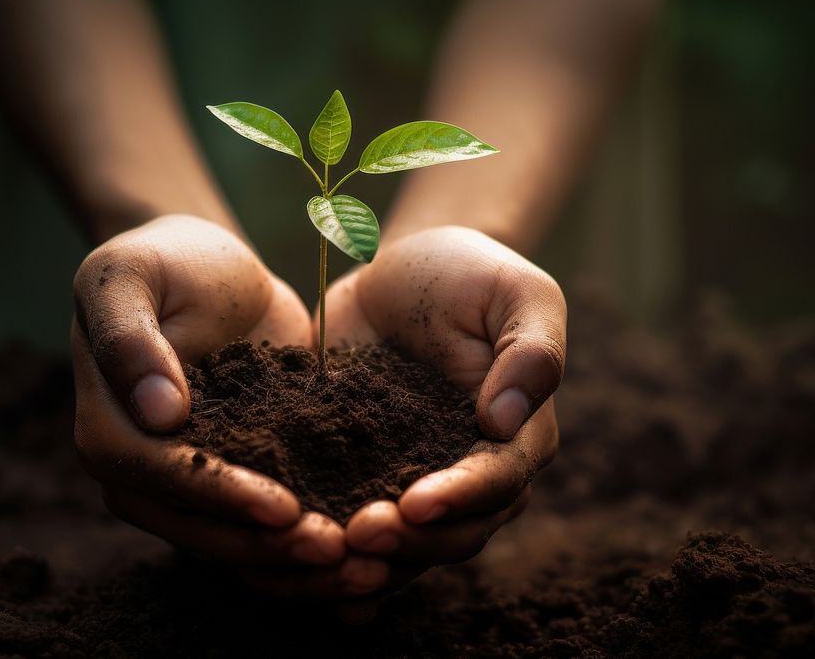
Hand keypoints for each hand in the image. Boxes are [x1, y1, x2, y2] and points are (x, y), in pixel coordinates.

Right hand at [72, 214, 346, 583]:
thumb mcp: (130, 276)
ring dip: (295, 566)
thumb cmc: (163, 260)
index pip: (158, 477)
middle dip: (267, 548)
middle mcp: (145, 472)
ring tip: (363, 569)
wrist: (211, 266)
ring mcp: (196, 482)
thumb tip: (159, 414)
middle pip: (200, 529)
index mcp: (109, 430)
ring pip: (237, 544)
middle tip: (338, 551)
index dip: (219, 498)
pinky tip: (367, 561)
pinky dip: (310, 548)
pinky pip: (270, 527)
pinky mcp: (244, 477)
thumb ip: (130, 336)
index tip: (283, 508)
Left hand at [321, 225, 565, 609]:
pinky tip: (294, 553)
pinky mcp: (361, 471)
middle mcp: (470, 471)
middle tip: (359, 534)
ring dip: (372, 556)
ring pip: (407, 542)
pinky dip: (333, 546)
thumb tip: (505, 423)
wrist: (396, 268)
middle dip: (411, 542)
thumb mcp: (516, 292)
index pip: (498, 483)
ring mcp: (414, 476)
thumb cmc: (468, 273)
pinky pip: (351, 518)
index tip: (415, 502)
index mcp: (518, 436)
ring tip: (328, 549)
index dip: (460, 500)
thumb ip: (531, 351)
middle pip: (454, 531)